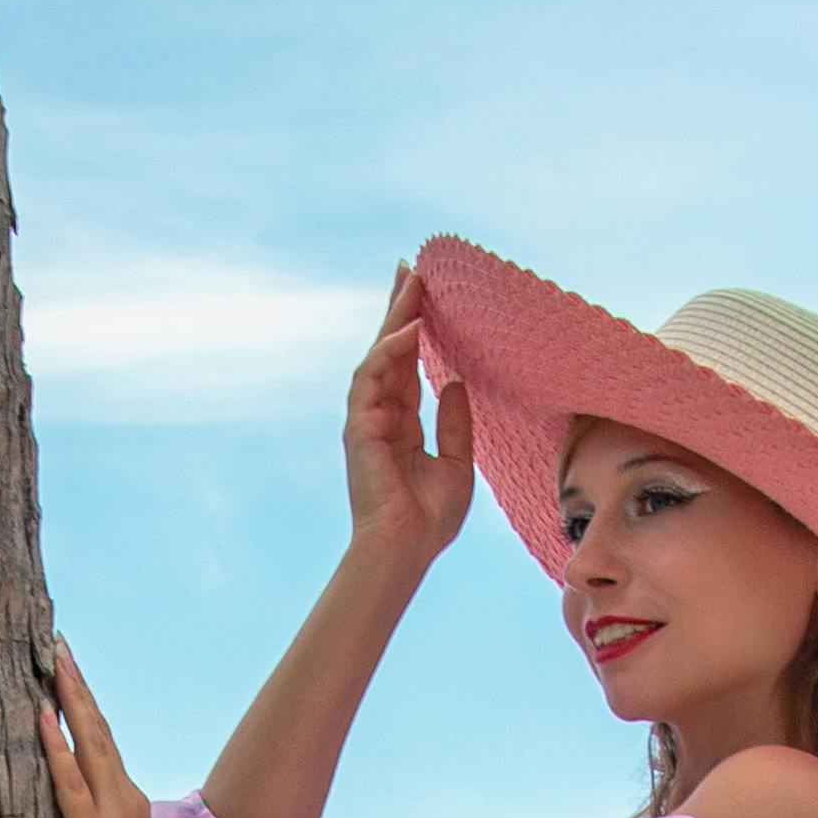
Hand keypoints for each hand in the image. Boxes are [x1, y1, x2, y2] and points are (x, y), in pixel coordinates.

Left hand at [39, 637, 168, 817]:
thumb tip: (57, 815)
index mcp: (125, 803)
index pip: (101, 743)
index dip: (84, 706)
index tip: (66, 671)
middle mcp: (122, 797)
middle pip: (97, 729)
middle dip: (76, 684)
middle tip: (56, 644)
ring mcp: (109, 813)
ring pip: (88, 742)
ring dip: (68, 698)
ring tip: (50, 660)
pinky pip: (68, 780)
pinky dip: (54, 744)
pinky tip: (40, 713)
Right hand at [339, 259, 475, 572]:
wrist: (407, 550)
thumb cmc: (429, 519)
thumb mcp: (458, 463)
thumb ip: (455, 422)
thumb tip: (452, 380)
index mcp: (402, 424)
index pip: (406, 365)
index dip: (414, 330)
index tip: (423, 293)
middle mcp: (381, 416)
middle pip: (388, 350)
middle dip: (399, 308)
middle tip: (410, 267)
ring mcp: (367, 420)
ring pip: (377, 356)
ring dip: (394, 319)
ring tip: (412, 284)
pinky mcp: (359, 427)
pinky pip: (370, 379)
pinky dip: (388, 353)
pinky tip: (409, 330)